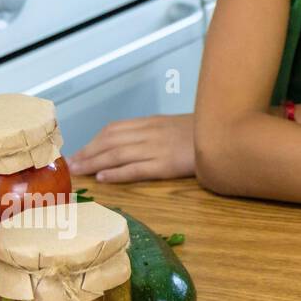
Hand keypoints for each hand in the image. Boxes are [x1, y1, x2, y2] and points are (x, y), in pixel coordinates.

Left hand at [66, 114, 196, 182]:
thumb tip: (135, 142)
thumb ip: (157, 131)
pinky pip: (136, 169)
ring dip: (94, 163)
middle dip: (88, 153)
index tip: (79, 151)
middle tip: (70, 165)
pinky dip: (117, 173)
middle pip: (110, 142)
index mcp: (153, 122)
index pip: (114, 129)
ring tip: (79, 172)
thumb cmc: (206, 131)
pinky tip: (103, 178)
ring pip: (117, 154)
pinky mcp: (166, 165)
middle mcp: (151, 133)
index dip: (93, 141)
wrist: (229, 134)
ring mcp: (158, 148)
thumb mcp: (178, 125)